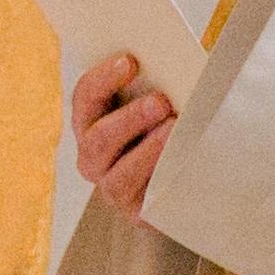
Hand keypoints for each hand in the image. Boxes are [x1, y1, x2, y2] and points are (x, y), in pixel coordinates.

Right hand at [73, 51, 177, 219]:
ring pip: (118, 174)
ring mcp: (111, 187)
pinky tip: (181, 161)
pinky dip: (162, 178)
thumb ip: (156, 85)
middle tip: (161, 101)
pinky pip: (145, 200)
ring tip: (175, 130)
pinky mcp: (136, 213)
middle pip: (98, 138)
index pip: (85, 97)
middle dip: (129, 119)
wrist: (189, 179)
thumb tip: (174, 67)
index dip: (103, 78)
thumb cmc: (170, 125)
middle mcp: (93, 156)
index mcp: (91, 120)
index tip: (130, 61)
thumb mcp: (158, 102)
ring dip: (147, 150)